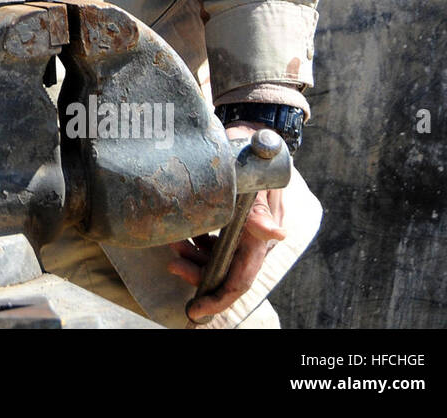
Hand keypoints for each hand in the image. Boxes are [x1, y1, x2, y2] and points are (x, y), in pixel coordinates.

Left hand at [168, 121, 287, 322]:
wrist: (253, 134)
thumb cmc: (253, 153)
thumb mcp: (256, 178)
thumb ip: (262, 208)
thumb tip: (274, 235)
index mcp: (261, 236)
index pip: (241, 278)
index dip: (218, 298)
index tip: (194, 312)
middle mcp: (253, 240)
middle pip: (225, 273)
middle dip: (198, 277)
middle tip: (172, 265)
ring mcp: (242, 232)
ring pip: (216, 259)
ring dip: (193, 259)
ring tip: (172, 246)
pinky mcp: (230, 222)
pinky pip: (212, 244)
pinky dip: (195, 244)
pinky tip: (180, 235)